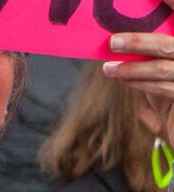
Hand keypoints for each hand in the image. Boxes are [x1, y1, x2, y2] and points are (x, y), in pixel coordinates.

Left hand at [103, 9, 173, 143]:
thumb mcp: (162, 73)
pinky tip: (123, 80)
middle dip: (139, 41)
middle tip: (112, 41)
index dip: (170, 3)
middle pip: (168, 43)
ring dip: (132, 67)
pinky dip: (139, 83)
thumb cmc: (172, 99)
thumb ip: (151, 55)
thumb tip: (123, 41)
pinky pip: (162, 87)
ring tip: (108, 68)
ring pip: (162, 66)